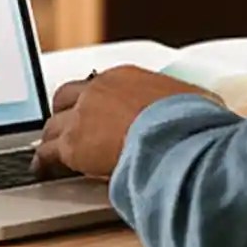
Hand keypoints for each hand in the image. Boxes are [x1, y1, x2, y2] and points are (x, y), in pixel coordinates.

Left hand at [31, 66, 216, 180]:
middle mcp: (98, 90)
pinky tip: (41, 170)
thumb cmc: (190, 121)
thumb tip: (205, 108)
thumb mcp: (196, 100)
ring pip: (53, 125)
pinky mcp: (71, 145)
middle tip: (66, 126)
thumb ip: (188, 102)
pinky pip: (47, 153)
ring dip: (53, 139)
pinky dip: (43, 163)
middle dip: (65, 112)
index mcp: (126, 76)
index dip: (95, 100)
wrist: (174, 138)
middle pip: (67, 97)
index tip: (97, 110)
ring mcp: (82, 116)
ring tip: (50, 152)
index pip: (100, 84)